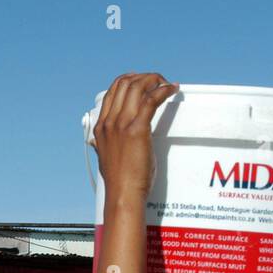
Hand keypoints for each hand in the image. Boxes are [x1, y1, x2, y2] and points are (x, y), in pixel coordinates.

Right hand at [92, 72, 178, 202]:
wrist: (122, 195)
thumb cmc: (120, 182)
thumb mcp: (106, 158)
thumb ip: (104, 146)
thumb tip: (102, 143)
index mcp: (101, 127)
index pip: (112, 91)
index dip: (129, 80)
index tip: (142, 80)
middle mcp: (109, 122)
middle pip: (124, 83)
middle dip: (143, 77)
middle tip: (158, 82)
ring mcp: (121, 124)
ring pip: (137, 87)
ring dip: (154, 80)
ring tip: (166, 84)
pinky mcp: (137, 129)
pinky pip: (151, 99)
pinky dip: (163, 90)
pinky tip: (172, 90)